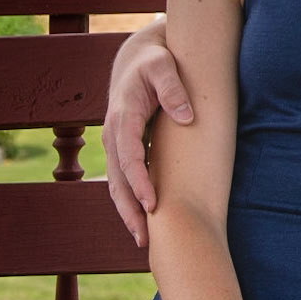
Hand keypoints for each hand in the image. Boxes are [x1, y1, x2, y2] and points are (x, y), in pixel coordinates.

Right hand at [102, 19, 193, 246]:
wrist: (134, 58)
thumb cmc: (154, 61)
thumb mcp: (164, 66)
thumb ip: (173, 89)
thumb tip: (186, 116)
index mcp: (123, 117)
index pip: (129, 157)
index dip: (140, 182)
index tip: (152, 204)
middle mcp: (114, 135)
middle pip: (118, 180)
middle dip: (130, 210)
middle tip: (145, 239)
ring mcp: (114, 144)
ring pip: (117, 185)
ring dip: (127, 212)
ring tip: (143, 241)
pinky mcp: (121, 148)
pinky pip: (122, 179)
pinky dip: (129, 201)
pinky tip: (143, 220)